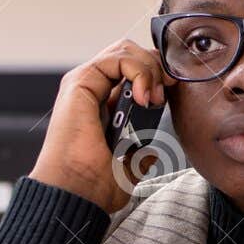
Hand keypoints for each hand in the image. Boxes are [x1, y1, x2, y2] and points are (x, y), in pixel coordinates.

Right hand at [31, 39, 172, 213]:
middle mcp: (91, 92)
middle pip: (130, 54)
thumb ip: (138, 158)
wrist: (76, 193)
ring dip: (149, 68)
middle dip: (155, 67)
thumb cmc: (92, 186)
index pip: (131, 72)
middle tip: (165, 92)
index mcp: (100, 107)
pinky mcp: (80, 82)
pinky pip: (117, 57)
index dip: (154, 75)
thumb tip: (149, 155)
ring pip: (125, 50)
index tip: (167, 96)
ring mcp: (85, 84)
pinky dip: (138, 70)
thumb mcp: (126, 170)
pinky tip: (143, 95)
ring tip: (154, 96)